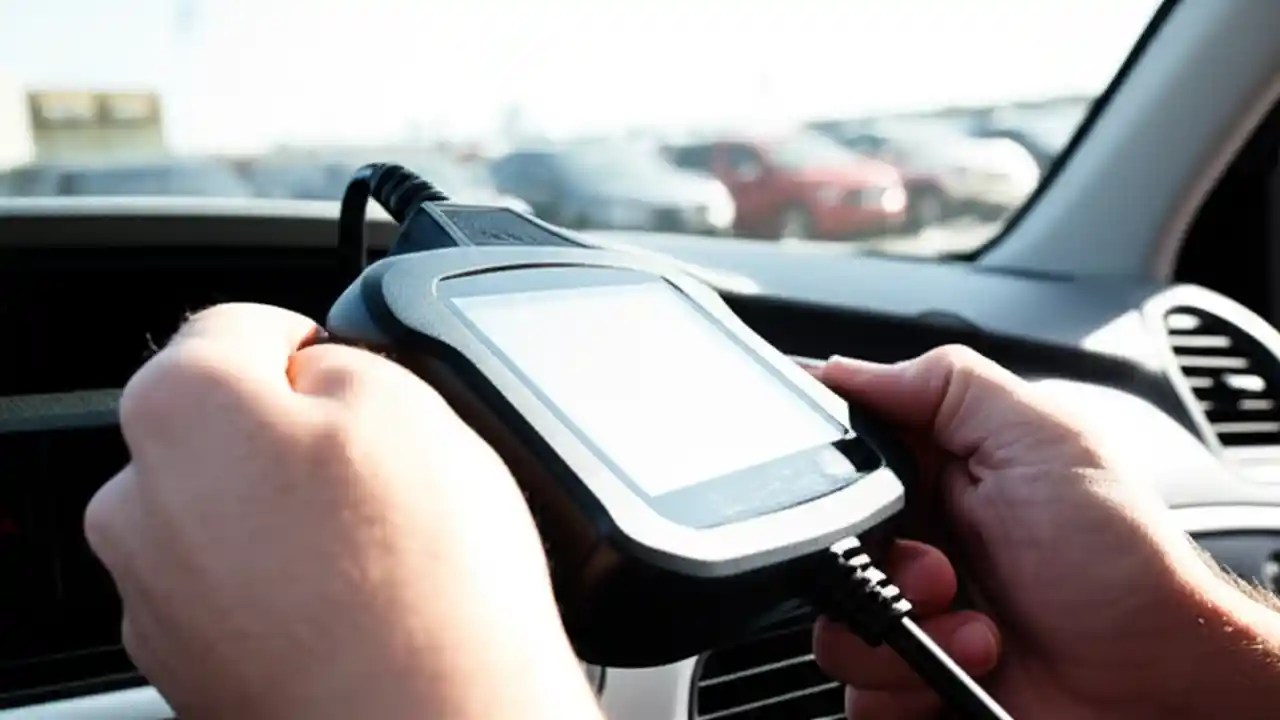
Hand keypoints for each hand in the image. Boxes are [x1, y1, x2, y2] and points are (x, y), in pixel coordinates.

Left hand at [84, 304, 601, 719]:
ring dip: (289, 518)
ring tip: (376, 556)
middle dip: (295, 442)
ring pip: (230, 515)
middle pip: (223, 432)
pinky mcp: (187, 665)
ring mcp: (155, 596)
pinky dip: (283, 587)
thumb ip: (336, 354)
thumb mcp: (407, 398)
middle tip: (380, 483)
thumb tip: (315, 370)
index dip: (316, 349)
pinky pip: (235, 592)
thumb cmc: (423, 580)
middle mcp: (137, 503)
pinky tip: (354, 605)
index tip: (359, 390)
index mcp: (179, 407)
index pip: (238, 329)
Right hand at [812, 346, 1279, 718]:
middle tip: (939, 572)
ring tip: (973, 629)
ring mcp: (912, 611)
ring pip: (830, 625)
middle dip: (873, 565)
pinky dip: (899, 690)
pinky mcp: (911, 678)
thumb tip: (848, 366)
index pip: (841, 450)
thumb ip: (948, 385)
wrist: (1158, 681)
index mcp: (935, 467)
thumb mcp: (1044, 440)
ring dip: (892, 636)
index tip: (856, 490)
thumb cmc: (1122, 561)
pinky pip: (853, 690)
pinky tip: (969, 665)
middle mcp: (916, 537)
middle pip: (821, 544)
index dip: (829, 467)